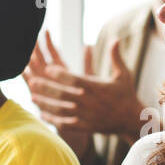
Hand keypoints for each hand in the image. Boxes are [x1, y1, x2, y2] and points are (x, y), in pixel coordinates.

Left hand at [22, 31, 144, 145]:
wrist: (132, 120)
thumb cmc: (126, 94)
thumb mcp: (123, 74)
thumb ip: (116, 56)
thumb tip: (115, 38)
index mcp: (97, 88)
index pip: (75, 80)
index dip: (61, 75)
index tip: (48, 68)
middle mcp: (90, 102)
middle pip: (64, 95)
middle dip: (47, 88)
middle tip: (33, 81)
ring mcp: (87, 116)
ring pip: (62, 110)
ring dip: (46, 104)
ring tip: (32, 97)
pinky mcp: (86, 127)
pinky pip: (66, 124)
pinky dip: (53, 119)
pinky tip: (42, 114)